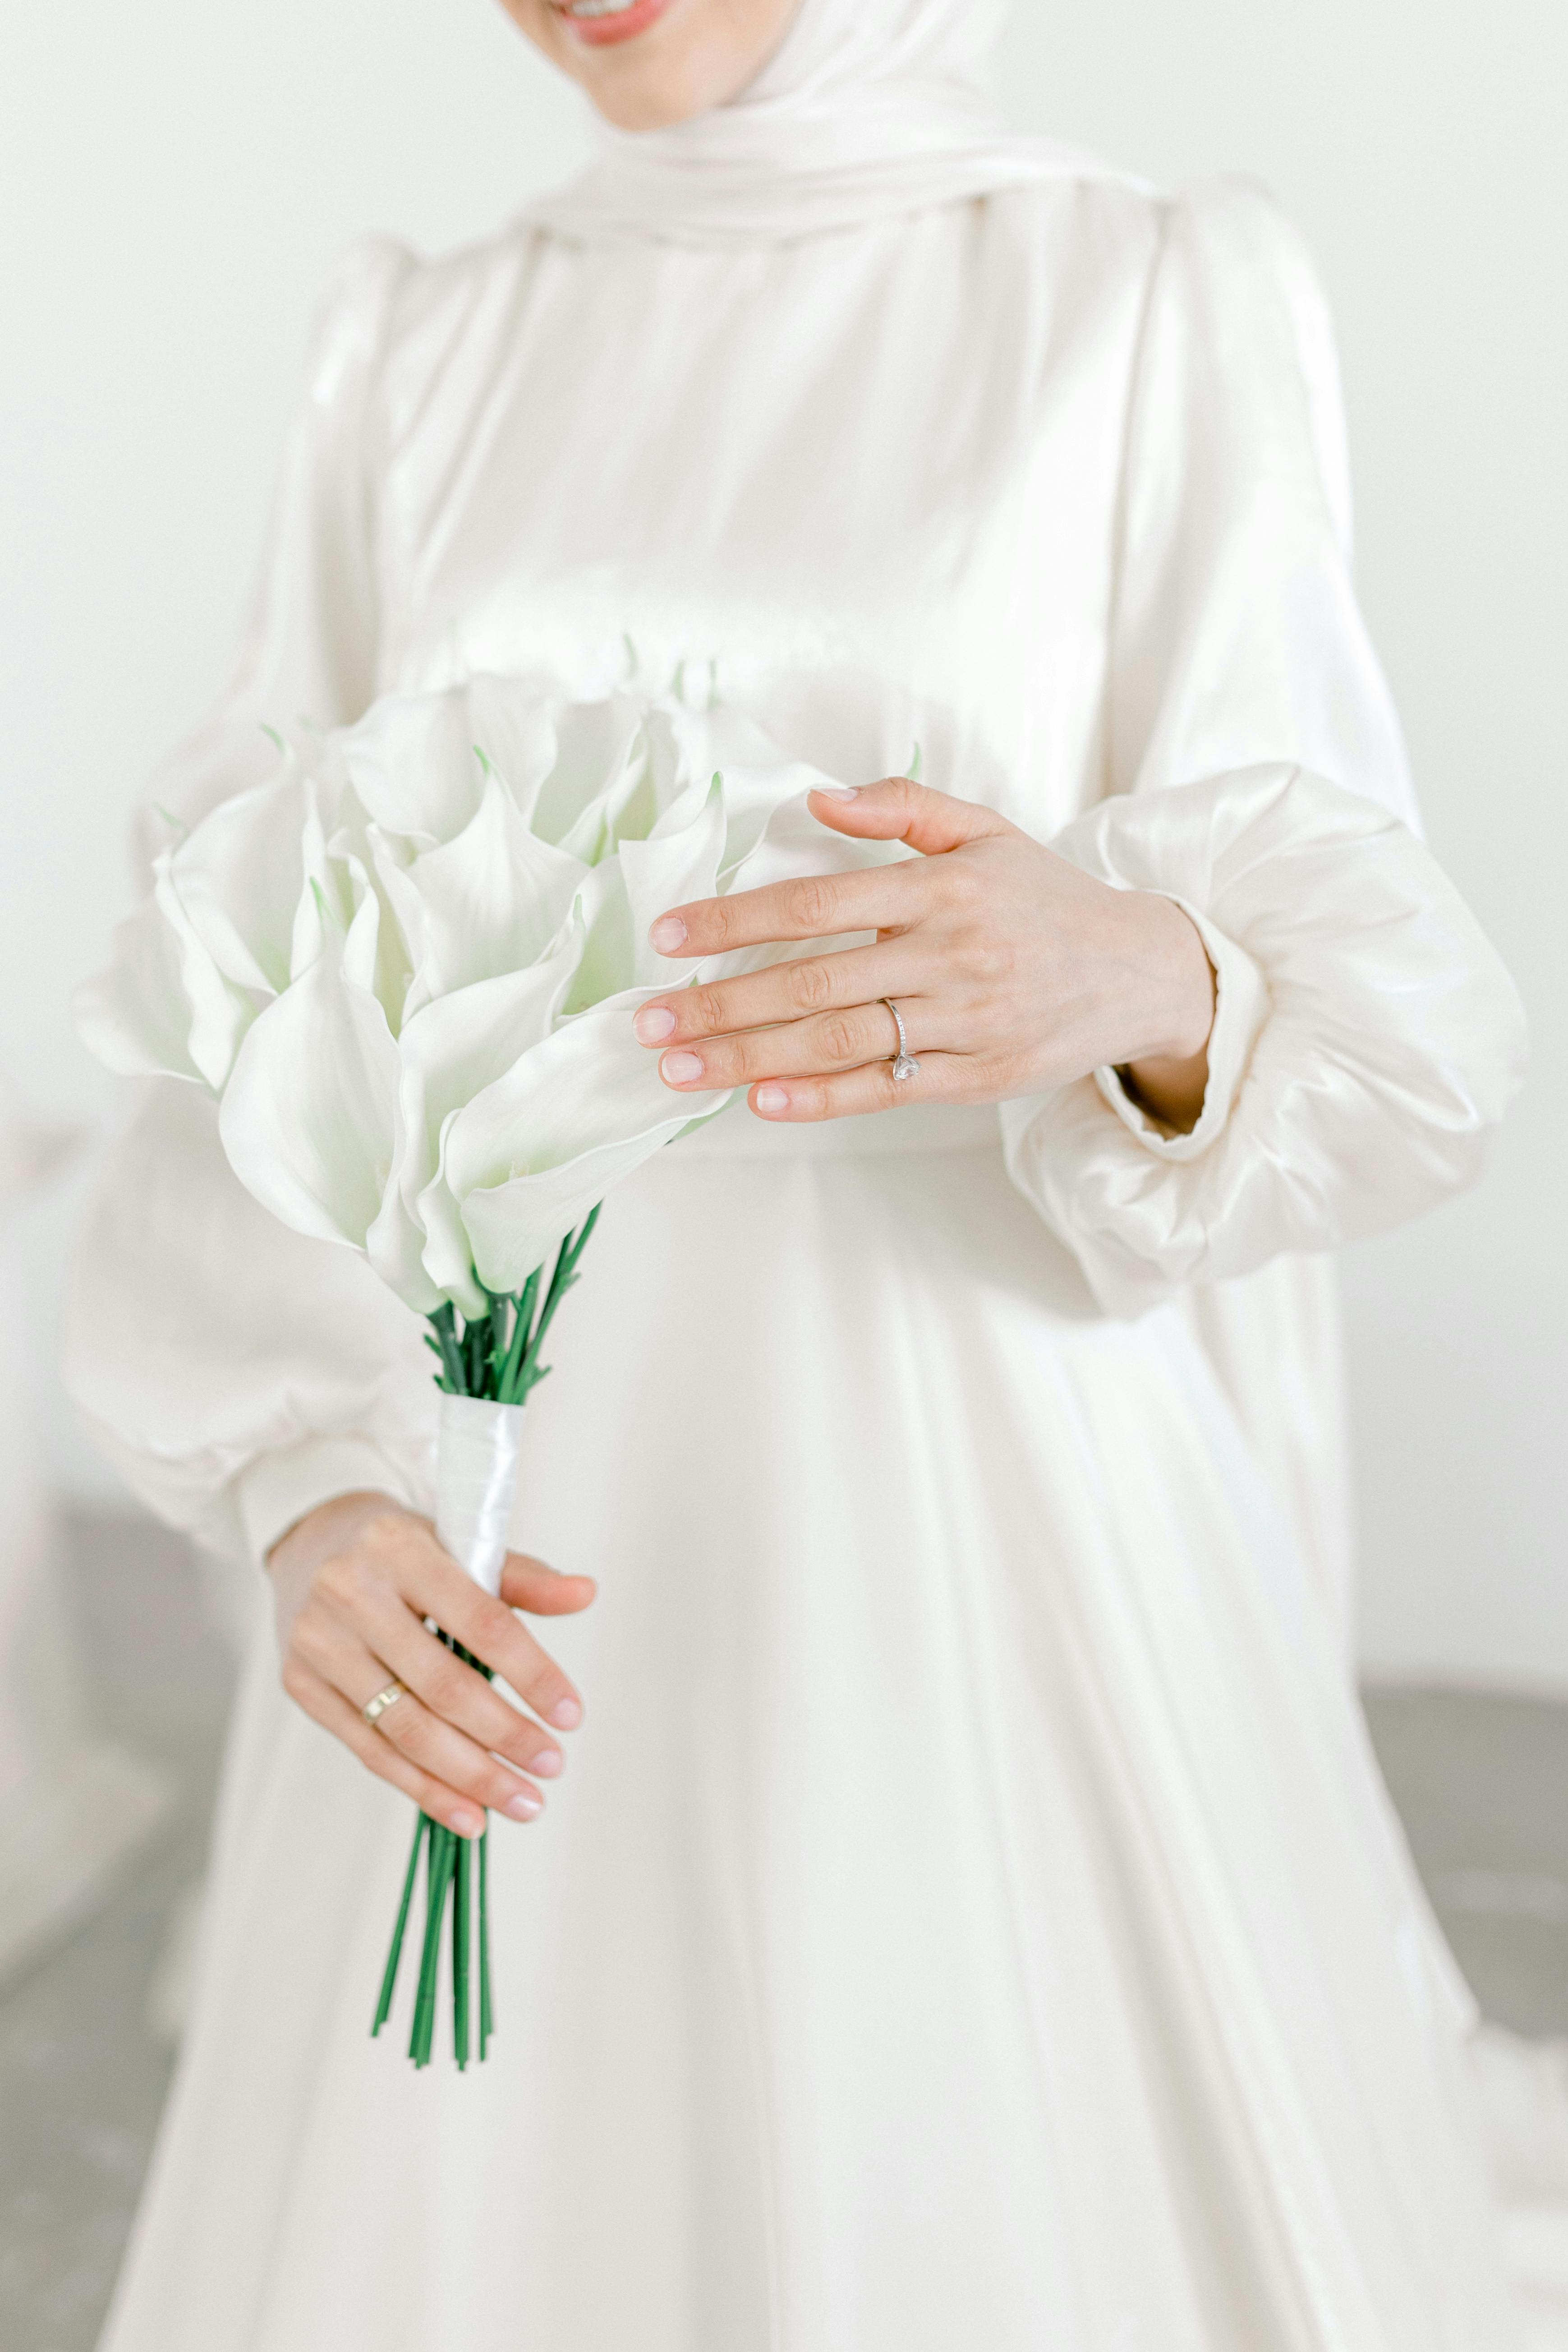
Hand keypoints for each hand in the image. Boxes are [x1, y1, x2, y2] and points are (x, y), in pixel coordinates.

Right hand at [268, 1491, 594, 1839]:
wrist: (313, 1543)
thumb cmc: (402, 1549)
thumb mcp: (459, 1542)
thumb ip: (522, 1576)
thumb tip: (585, 1594)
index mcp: (402, 1548)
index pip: (481, 1622)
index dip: (531, 1674)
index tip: (572, 1715)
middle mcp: (352, 1594)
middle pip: (442, 1686)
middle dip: (505, 1736)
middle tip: (552, 1767)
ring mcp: (320, 1643)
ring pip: (406, 1729)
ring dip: (471, 1776)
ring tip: (523, 1802)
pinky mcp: (301, 1684)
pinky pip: (370, 1750)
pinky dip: (423, 1789)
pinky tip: (469, 1813)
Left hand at [632, 777, 1216, 1131]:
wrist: (1140, 971)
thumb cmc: (1046, 900)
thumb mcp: (986, 830)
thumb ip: (903, 808)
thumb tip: (820, 796)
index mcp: (944, 889)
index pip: (816, 903)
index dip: (735, 920)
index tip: (670, 936)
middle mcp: (952, 956)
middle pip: (813, 984)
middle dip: (720, 1004)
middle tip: (649, 1020)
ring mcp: (966, 1023)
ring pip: (839, 1043)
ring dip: (748, 1058)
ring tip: (679, 1066)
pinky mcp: (979, 1077)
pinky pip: (886, 1090)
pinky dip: (819, 1099)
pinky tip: (759, 1099)